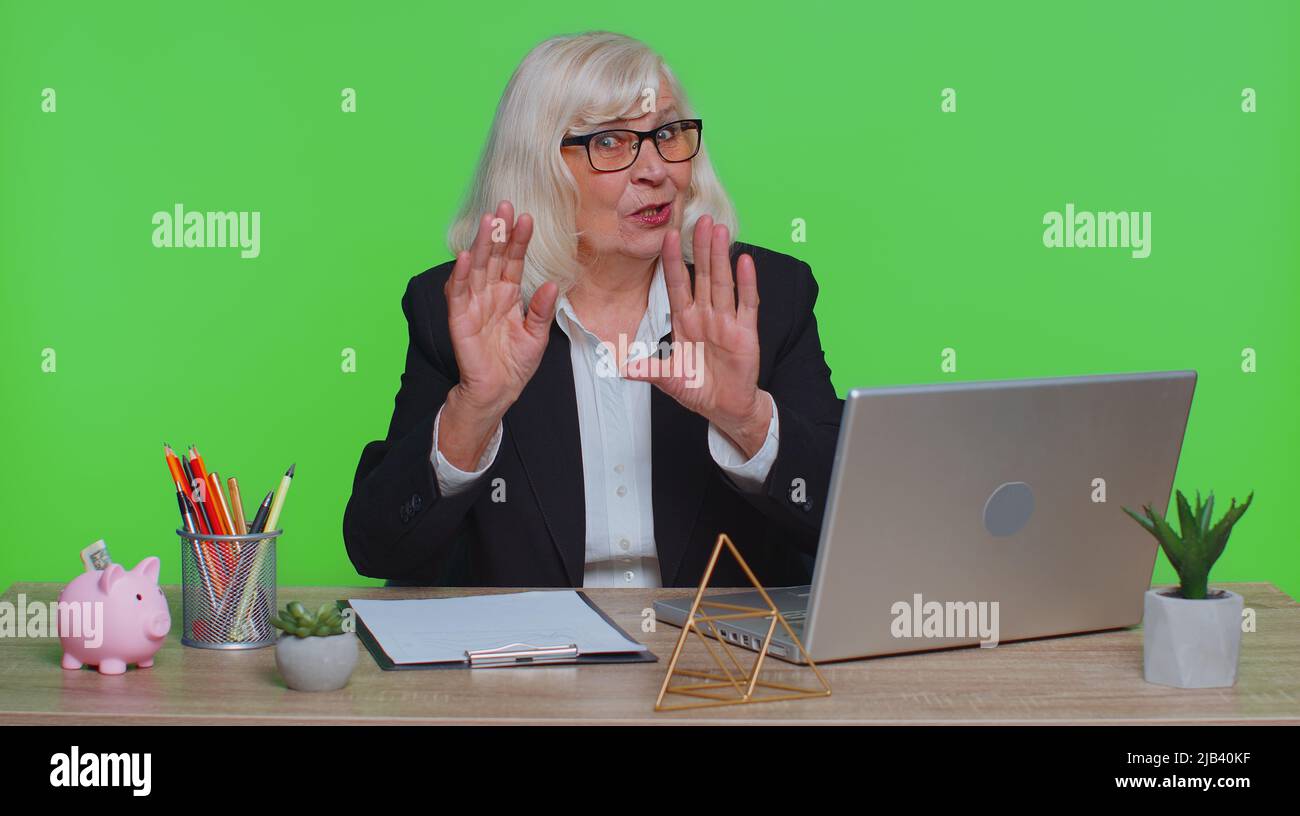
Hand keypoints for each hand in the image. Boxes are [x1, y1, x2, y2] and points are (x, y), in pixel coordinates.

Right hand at [438, 200, 558, 469]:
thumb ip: (543, 310)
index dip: (519, 240)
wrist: (498, 391)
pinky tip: (464, 256)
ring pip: (476, 268)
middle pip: (494, 257)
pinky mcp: (459, 319)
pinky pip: (458, 294)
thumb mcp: (538, 335)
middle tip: (505, 205)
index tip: (527, 217)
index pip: (513, 261)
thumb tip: (552, 284)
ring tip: (488, 222)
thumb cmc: (516, 364)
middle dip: (499, 232)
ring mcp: (473, 305)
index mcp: (508, 295)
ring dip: (480, 245)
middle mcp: (489, 294)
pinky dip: (460, 275)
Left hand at [624, 215, 771, 458]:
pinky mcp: (745, 332)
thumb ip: (649, 370)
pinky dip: (746, 283)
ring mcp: (726, 322)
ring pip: (723, 283)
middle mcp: (705, 316)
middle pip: (703, 275)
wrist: (725, 407)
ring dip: (721, 257)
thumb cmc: (698, 388)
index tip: (667, 237)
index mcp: (685, 322)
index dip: (672, 262)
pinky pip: (746, 304)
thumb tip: (622, 368)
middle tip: (700, 219)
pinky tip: (745, 261)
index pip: (677, 285)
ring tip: (719, 230)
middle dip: (700, 248)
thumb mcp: (669, 379)